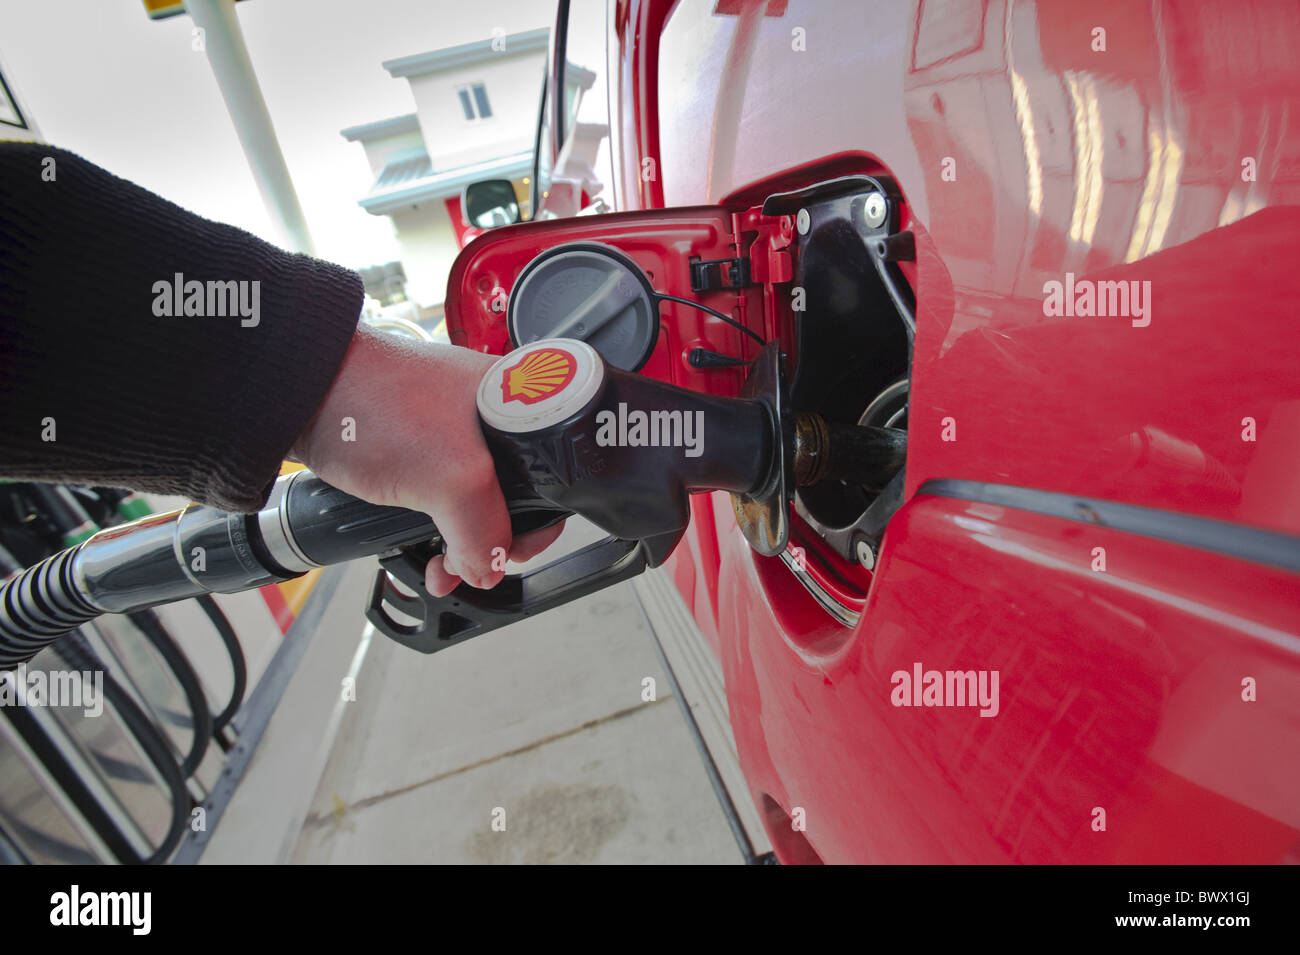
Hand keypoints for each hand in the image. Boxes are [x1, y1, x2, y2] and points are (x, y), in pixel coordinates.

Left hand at [290, 324, 563, 595]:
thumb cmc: (374, 403)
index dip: (538, 524)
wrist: (298, 390)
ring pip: (474, 498)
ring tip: (441, 567)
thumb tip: (487, 569)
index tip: (510, 554)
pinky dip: (433, 525)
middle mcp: (495, 409)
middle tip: (472, 565)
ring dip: (459, 541)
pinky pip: (440, 492)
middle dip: (492, 541)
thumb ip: (484, 534)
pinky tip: (419, 544)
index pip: (558, 476)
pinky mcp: (417, 438)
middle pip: (516, 493)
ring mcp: (454, 423)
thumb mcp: (452, 480)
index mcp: (523, 400)